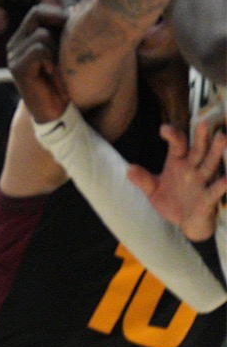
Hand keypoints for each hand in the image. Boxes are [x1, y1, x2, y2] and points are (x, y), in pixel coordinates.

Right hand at [9, 4, 70, 122]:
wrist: (58, 113)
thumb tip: (78, 7)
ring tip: (61, 69)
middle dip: (59, 24)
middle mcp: (15, 44)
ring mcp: (13, 56)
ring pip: (42, 35)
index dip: (59, 15)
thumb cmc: (67, 83)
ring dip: (58, 51)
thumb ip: (67, 32)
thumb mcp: (67, 53)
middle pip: (36, 14)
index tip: (76, 29)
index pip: (39, 12)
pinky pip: (39, 50)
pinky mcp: (16, 68)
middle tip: (72, 43)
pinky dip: (52, 62)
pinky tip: (54, 75)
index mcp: (25, 38)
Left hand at [127, 120, 226, 240]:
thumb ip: (143, 180)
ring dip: (216, 152)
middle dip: (200, 137)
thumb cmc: (172, 202)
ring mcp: (202, 183)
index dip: (172, 135)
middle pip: (197, 150)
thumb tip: (129, 169)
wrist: (184, 224)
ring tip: (222, 137)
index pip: (177, 145)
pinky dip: (221, 185)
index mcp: (178, 163)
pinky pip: (214, 190)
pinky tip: (226, 179)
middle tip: (203, 122)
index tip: (164, 129)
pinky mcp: (207, 199)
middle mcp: (192, 170)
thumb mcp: (153, 190)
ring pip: (210, 164)